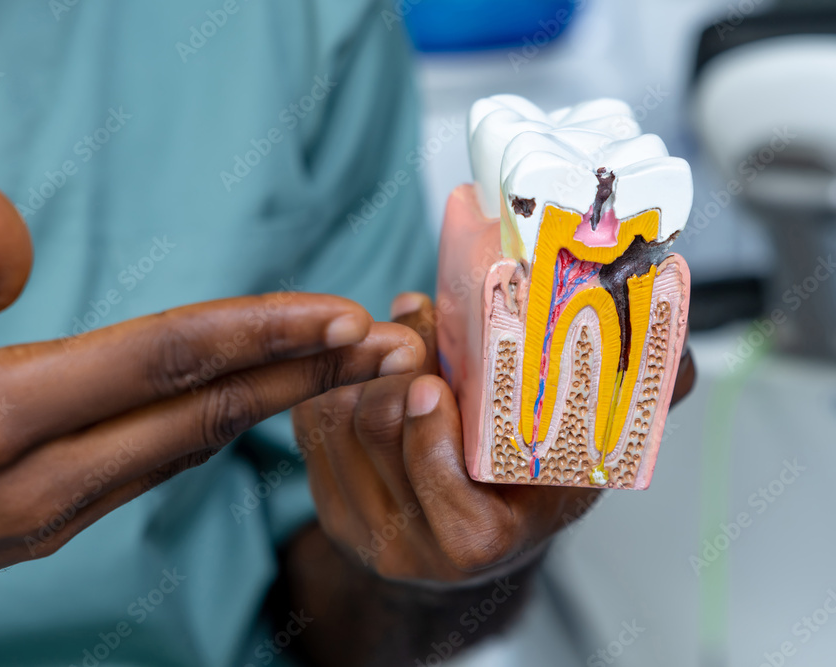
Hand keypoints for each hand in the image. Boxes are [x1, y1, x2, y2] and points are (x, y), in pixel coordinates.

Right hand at [0, 181, 422, 609]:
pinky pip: (147, 475)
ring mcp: (48, 520)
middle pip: (204, 415)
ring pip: (185, 452)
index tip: (342, 315)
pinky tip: (244, 411)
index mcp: (2, 414)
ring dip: (271, 408)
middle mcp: (45, 480)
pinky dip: (210, 436)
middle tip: (385, 350)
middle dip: (306, 378)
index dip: (263, 333)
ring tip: (339, 375)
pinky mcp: (39, 536)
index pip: (167, 360)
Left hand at [293, 292, 695, 584]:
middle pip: (377, 432)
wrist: (464, 539)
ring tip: (396, 340)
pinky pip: (310, 427)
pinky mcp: (328, 501)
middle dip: (392, 373)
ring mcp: (363, 526)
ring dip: (362, 366)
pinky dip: (333, 381)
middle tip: (413, 337)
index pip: (442, 489)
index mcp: (482, 538)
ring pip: (336, 421)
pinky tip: (367, 364)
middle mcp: (415, 544)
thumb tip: (678, 357)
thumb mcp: (582, 462)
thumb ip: (629, 411)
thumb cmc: (523, 494)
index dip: (433, 431)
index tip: (436, 381)